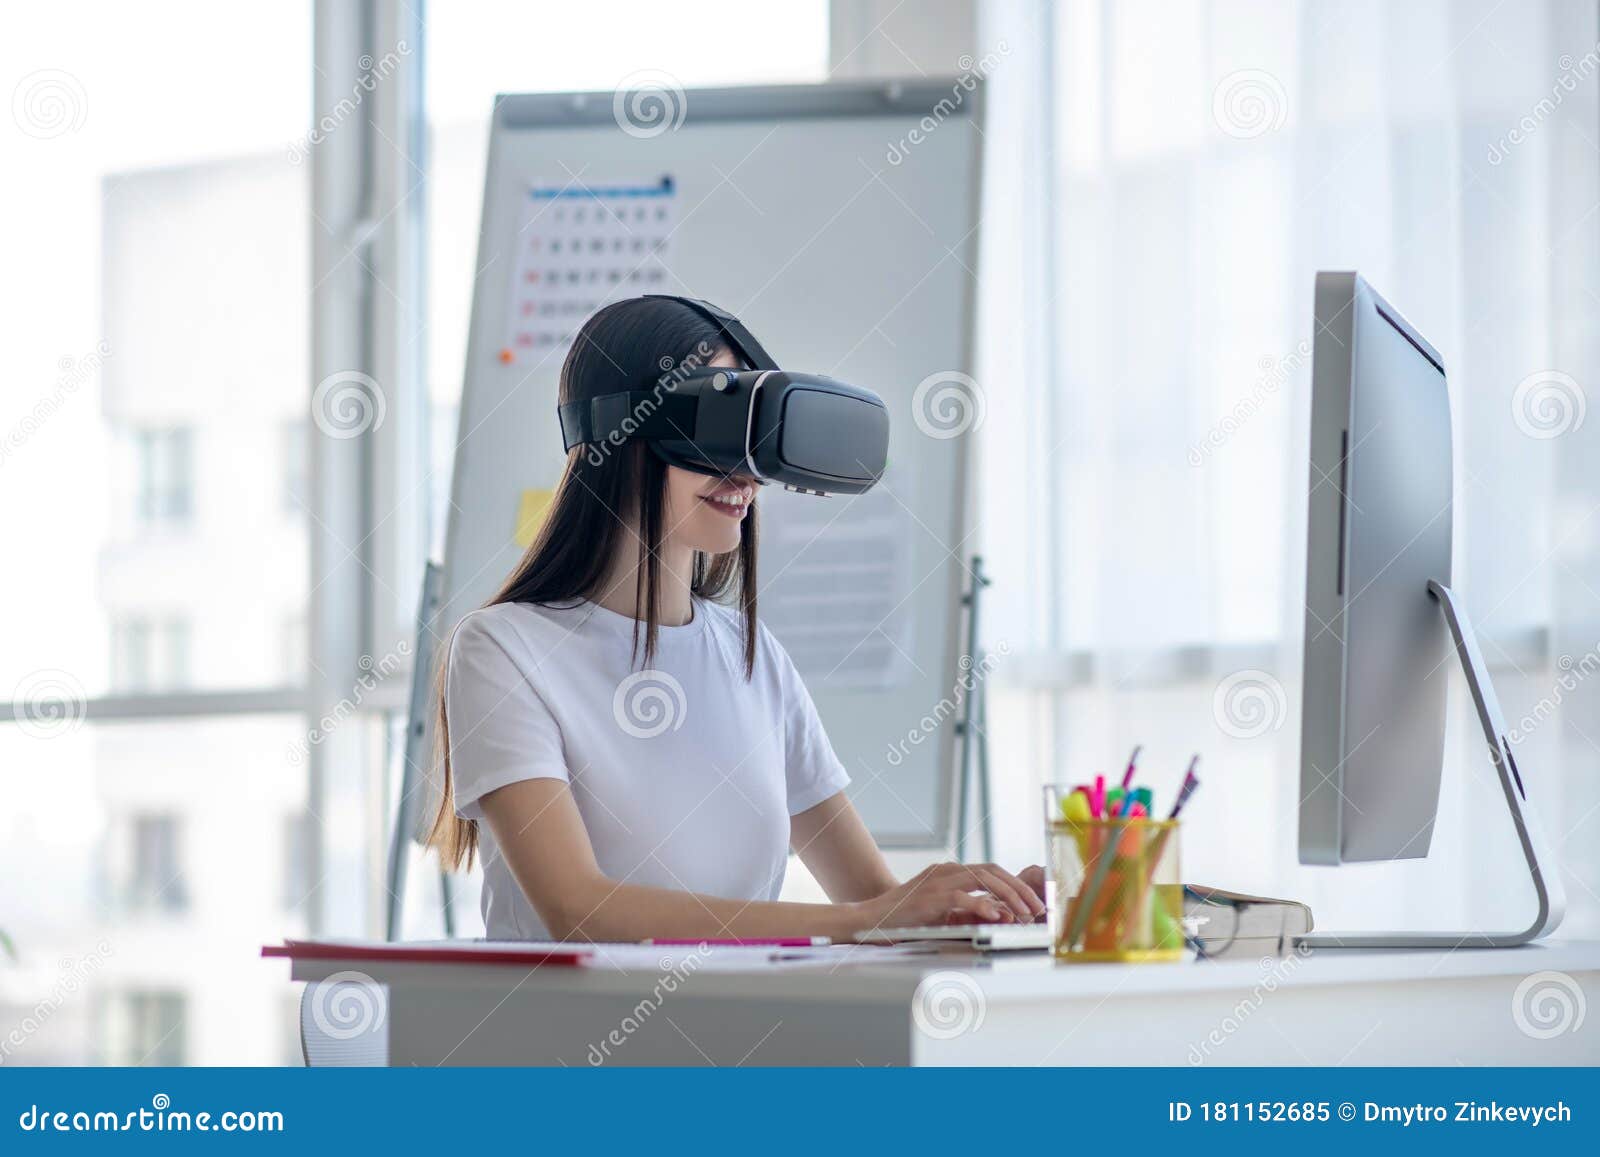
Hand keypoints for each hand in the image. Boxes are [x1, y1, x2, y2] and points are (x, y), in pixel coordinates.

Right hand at [851, 861, 1047, 932]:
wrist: (872, 919)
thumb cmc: (906, 917)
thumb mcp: (942, 911)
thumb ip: (968, 910)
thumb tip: (1001, 916)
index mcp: (951, 872)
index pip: (991, 870)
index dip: (1016, 884)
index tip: (1033, 901)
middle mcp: (947, 871)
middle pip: (993, 870)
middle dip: (1020, 888)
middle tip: (1038, 908)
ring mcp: (939, 881)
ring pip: (984, 879)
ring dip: (1009, 896)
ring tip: (1025, 913)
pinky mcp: (931, 897)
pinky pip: (964, 897)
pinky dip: (984, 905)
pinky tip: (998, 916)